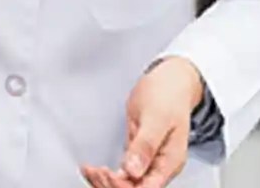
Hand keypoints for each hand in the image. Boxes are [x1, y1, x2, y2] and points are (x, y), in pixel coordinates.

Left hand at [80, 57, 203, 187]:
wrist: (169, 82)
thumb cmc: (168, 96)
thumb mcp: (156, 118)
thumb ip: (145, 145)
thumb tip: (133, 170)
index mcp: (170, 162)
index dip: (124, 186)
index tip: (107, 173)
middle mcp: (160, 166)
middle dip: (111, 184)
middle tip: (93, 170)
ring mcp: (148, 162)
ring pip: (126, 184)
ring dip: (105, 182)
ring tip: (90, 170)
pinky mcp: (137, 156)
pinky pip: (121, 174)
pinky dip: (105, 175)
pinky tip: (92, 170)